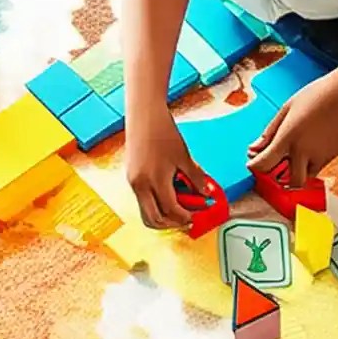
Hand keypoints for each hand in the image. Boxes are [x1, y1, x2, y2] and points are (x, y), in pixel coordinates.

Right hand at [126, 109, 210, 228]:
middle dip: (172, 223)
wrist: (144, 115)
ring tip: (178, 209)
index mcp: (154, 180)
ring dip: (162, 216)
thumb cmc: (163, 132)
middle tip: (186, 218)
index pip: (170, 210)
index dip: (185, 216)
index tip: (196, 215)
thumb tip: (206, 193)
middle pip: (154, 219)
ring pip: (146, 211)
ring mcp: (133, 182)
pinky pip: (142, 199)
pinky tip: (168, 193)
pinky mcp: (131, 177)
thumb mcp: (184, 156)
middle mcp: (140, 185)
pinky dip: (155, 203)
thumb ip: (196, 178)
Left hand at [247, 72, 337, 186]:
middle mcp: (305, 151)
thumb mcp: (286, 109)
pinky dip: (313, 160)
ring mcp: (323, 155)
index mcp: (288, 138)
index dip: (256, 166)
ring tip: (298, 150)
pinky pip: (321, 164)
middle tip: (278, 166)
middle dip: (282, 179)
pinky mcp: (336, 154)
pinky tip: (315, 141)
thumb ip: (269, 132)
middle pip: (291, 182)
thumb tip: (255, 148)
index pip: (265, 164)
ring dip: (299, 170)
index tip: (254, 162)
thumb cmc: (318, 95)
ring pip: (308, 175)